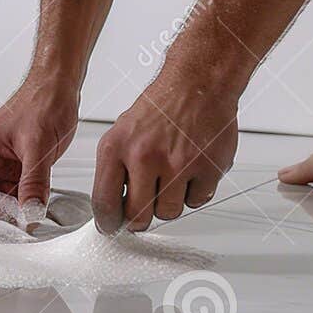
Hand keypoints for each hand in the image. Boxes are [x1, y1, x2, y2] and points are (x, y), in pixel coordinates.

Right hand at [0, 79, 79, 229]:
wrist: (60, 87)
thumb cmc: (43, 101)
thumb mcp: (38, 145)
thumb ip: (34, 181)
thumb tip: (30, 212)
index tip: (14, 220)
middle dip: (6, 213)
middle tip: (28, 223)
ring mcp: (6, 167)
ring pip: (7, 201)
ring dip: (20, 210)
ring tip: (38, 218)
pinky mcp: (23, 170)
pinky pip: (23, 194)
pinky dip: (32, 203)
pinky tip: (44, 208)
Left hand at [93, 78, 237, 232]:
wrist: (197, 85)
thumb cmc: (159, 110)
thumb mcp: (120, 134)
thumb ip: (113, 172)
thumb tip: (111, 211)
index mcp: (116, 148)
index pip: (104, 202)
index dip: (108, 223)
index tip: (112, 228)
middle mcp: (145, 157)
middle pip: (138, 217)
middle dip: (140, 217)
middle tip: (145, 205)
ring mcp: (178, 164)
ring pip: (169, 213)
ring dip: (170, 202)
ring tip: (171, 176)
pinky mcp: (208, 168)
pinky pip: (196, 201)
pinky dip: (195, 191)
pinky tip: (192, 168)